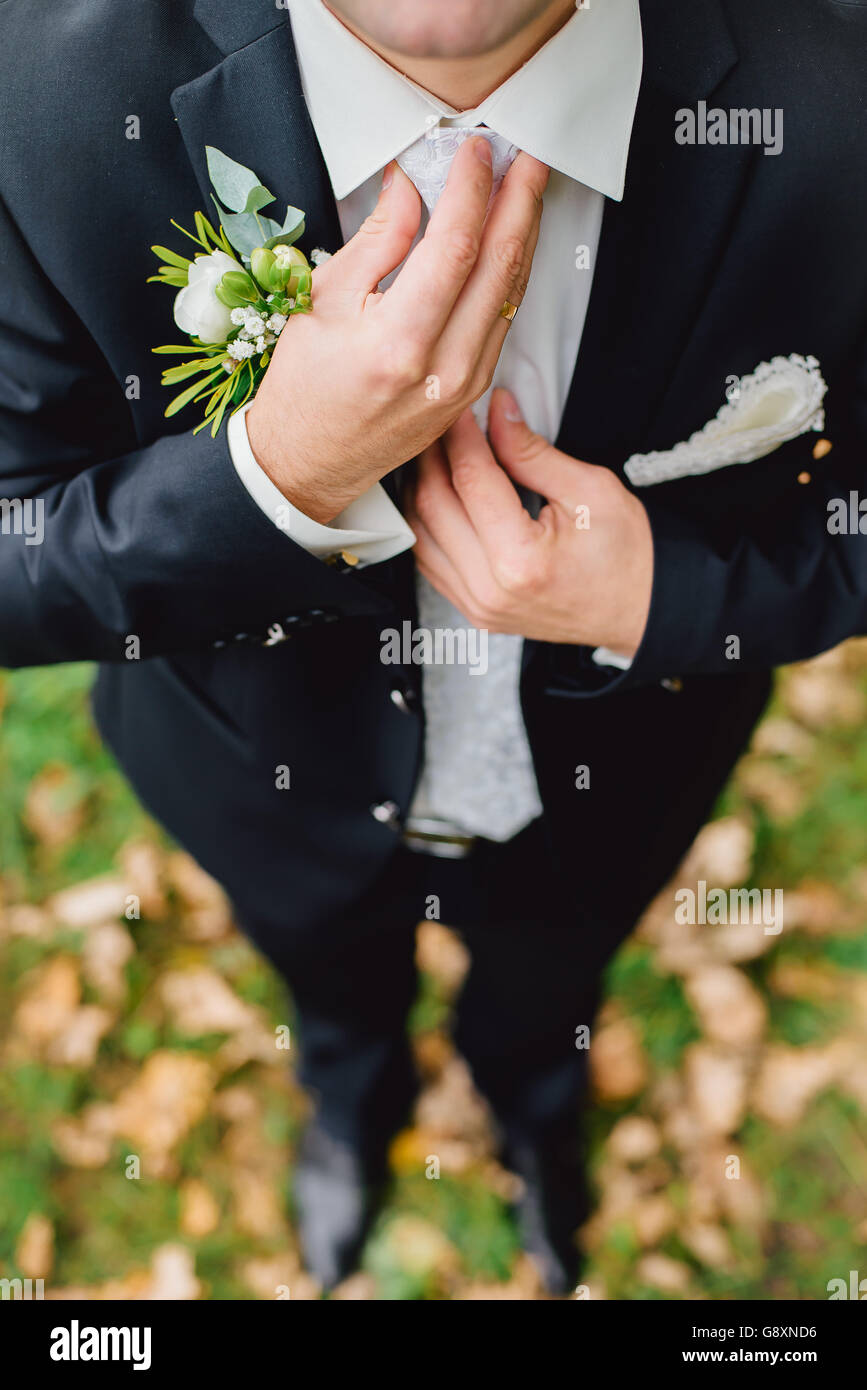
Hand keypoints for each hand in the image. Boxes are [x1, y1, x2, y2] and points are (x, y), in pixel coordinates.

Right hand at [246, 140, 548, 522]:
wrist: (308, 462)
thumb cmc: (304, 386)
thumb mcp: (324, 300)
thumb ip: (378, 241)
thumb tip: (413, 184)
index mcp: (399, 342)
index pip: (455, 247)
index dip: (474, 190)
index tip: (478, 149)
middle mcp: (442, 368)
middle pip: (500, 268)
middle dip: (520, 202)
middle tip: (530, 157)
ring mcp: (463, 385)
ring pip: (511, 294)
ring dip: (523, 235)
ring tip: (527, 189)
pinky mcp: (470, 393)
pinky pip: (503, 322)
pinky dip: (511, 275)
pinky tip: (510, 243)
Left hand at [406, 388, 653, 658]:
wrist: (639, 609)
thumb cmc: (625, 556)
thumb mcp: (590, 489)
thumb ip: (533, 452)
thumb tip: (497, 413)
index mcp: (520, 560)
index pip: (471, 479)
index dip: (462, 434)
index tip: (462, 406)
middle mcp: (489, 589)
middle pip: (433, 503)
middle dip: (433, 454)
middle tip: (443, 422)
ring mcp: (476, 605)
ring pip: (421, 533)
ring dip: (422, 486)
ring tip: (438, 453)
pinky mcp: (473, 610)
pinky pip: (429, 559)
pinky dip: (428, 521)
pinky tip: (441, 494)